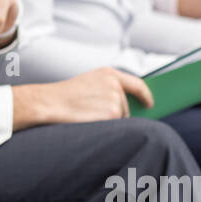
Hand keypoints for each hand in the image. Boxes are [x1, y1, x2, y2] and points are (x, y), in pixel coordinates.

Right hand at [19, 67, 153, 126]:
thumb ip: (108, 88)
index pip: (138, 84)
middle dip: (116, 113)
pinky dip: (105, 127)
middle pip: (126, 105)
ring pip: (121, 117)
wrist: (50, 102)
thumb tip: (125, 106)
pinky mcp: (113, 114)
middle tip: (96, 115)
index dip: (145, 95)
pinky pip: (115, 126)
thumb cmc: (65, 95)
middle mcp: (115, 85)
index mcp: (109, 74)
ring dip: (109, 121)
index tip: (150, 103)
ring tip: (87, 116)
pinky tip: (90, 121)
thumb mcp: (88, 83)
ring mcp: (115, 99)